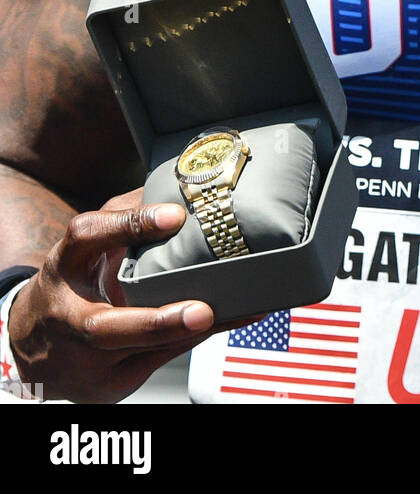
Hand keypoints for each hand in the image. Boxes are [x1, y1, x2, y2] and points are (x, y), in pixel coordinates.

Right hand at [9, 190, 221, 402]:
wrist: (35, 342)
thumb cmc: (71, 283)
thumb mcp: (88, 246)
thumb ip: (126, 218)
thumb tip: (177, 191)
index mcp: (65, 265)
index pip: (89, 237)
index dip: (130, 225)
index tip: (176, 216)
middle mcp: (68, 316)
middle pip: (105, 328)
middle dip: (157, 323)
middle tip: (201, 310)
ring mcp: (85, 358)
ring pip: (140, 354)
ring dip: (188, 335)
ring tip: (230, 312)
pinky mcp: (108, 382)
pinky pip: (157, 363)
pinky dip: (191, 342)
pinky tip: (224, 323)